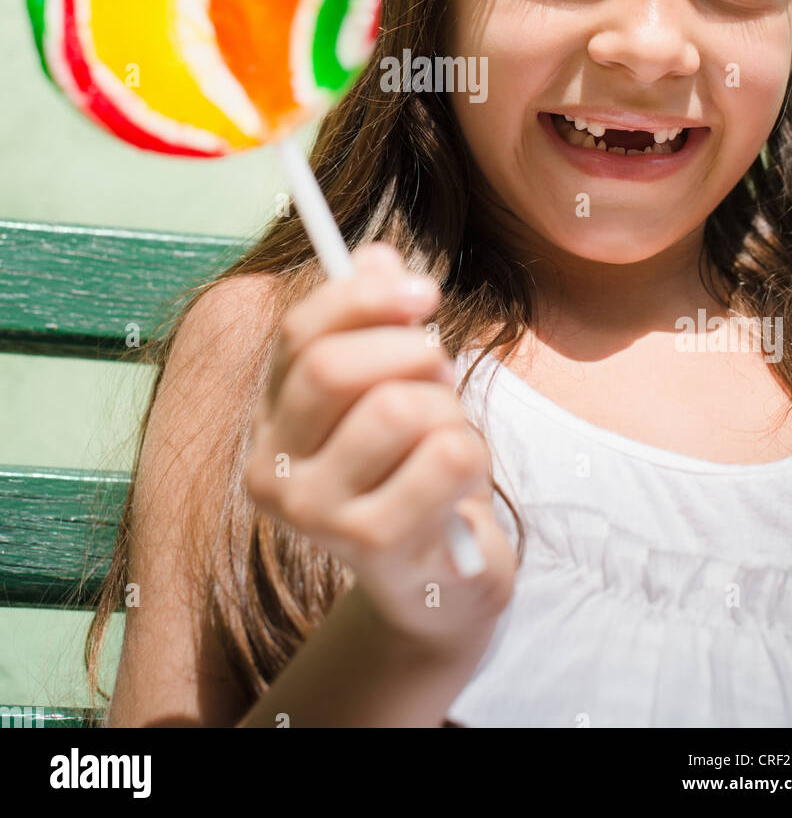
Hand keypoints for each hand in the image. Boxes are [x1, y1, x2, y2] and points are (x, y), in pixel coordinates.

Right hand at [245, 242, 516, 658]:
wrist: (438, 582)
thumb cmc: (413, 470)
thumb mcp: (395, 386)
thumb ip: (379, 317)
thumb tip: (376, 257)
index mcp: (271, 420)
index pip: (301, 334)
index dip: (364, 297)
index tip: (425, 291)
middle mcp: (273, 470)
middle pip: (333, 368)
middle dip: (411, 352)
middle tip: (443, 370)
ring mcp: (316, 515)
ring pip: (399, 408)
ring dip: (448, 410)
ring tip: (448, 436)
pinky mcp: (373, 546)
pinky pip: (445, 455)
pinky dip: (473, 454)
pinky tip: (460, 484)